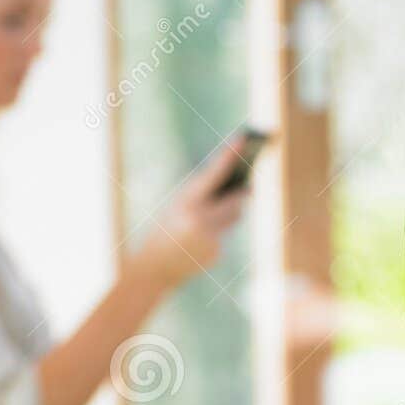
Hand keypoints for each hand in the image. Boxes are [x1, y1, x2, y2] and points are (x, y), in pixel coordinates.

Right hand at [133, 134, 251, 288]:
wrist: (153, 267)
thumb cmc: (164, 231)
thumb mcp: (176, 207)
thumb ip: (203, 198)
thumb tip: (239, 194)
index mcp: (185, 201)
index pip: (213, 173)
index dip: (230, 155)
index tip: (244, 137)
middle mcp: (199, 218)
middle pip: (234, 201)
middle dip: (242, 194)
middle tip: (251, 185)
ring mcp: (209, 237)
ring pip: (233, 219)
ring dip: (231, 213)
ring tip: (220, 212)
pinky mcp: (215, 253)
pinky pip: (224, 236)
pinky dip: (215, 235)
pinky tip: (199, 242)